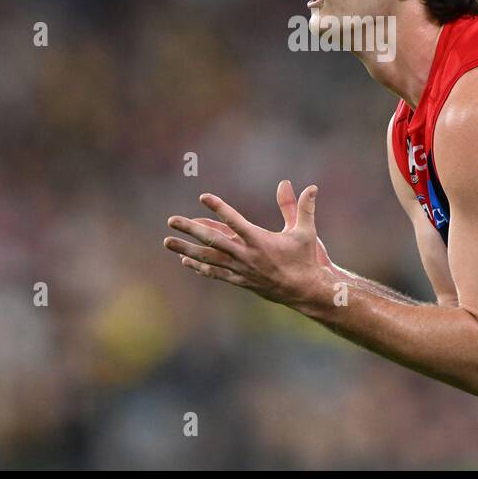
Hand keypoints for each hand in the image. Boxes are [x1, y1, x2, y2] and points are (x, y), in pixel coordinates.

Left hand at [164, 180, 336, 308]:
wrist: (304, 292)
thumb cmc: (305, 259)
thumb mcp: (305, 231)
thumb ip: (302, 208)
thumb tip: (310, 186)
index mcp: (260, 240)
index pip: (234, 221)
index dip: (219, 208)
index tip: (203, 197)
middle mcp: (246, 255)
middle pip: (213, 240)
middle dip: (190, 229)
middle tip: (171, 220)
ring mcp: (240, 269)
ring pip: (209, 258)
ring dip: (187, 249)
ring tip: (167, 241)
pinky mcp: (240, 280)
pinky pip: (215, 273)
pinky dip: (199, 266)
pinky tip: (185, 260)